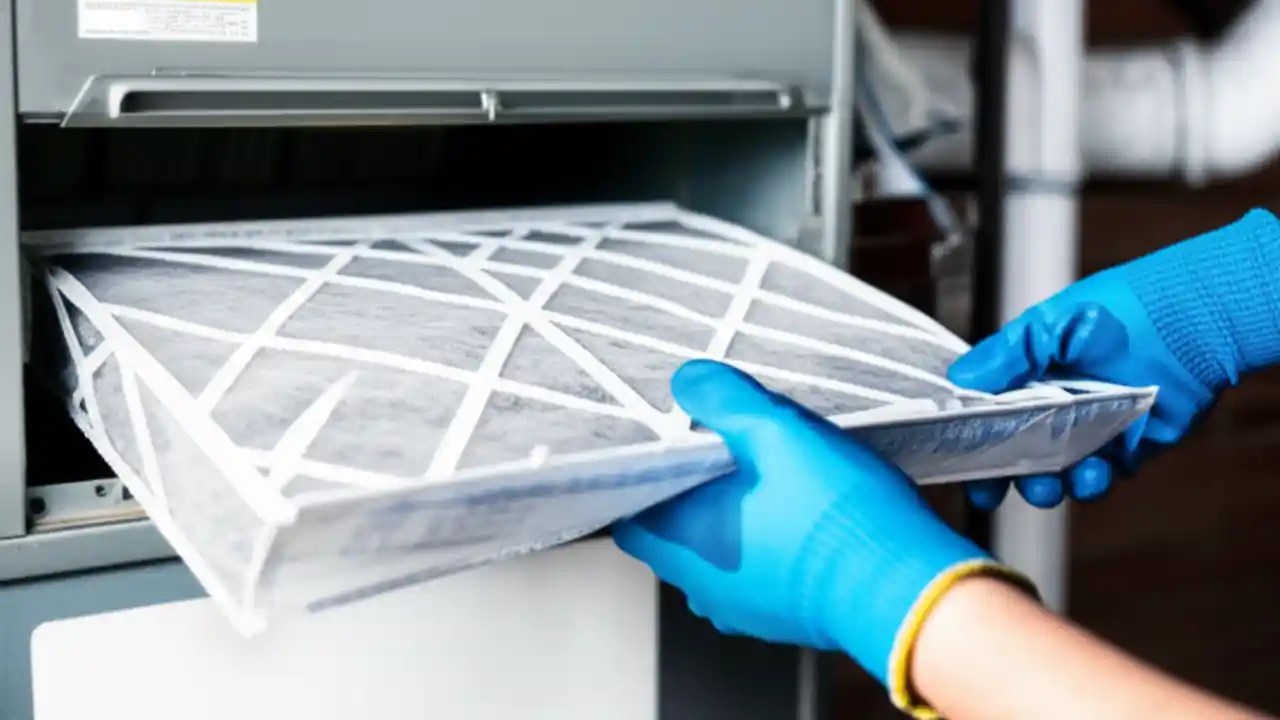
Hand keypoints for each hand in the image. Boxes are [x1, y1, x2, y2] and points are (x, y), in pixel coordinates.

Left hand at [613, 360, 1016, 702]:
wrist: (905, 588)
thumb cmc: (840, 519)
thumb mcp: (777, 431)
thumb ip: (724, 399)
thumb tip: (688, 381)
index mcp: (683, 542)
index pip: (628, 513)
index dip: (641, 477)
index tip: (662, 449)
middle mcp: (703, 584)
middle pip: (671, 531)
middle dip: (691, 492)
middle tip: (724, 453)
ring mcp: (743, 607)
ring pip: (716, 554)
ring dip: (732, 519)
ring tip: (769, 479)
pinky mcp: (783, 616)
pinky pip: (758, 573)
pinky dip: (766, 545)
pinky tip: (801, 515)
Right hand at [948, 210, 1279, 508]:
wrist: (1191, 323)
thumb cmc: (1119, 311)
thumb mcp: (1049, 324)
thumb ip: (1005, 356)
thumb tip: (958, 381)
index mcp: (1025, 377)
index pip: (984, 417)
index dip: (968, 445)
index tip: (958, 466)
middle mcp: (1052, 408)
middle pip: (1011, 456)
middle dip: (1001, 477)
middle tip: (995, 488)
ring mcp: (1087, 432)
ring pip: (1052, 476)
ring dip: (1043, 486)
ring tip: (1048, 483)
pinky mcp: (1124, 450)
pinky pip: (1097, 480)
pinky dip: (1090, 483)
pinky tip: (1095, 470)